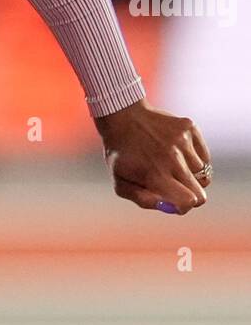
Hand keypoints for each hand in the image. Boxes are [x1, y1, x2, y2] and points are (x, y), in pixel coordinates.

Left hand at [95, 99, 210, 213]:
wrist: (122, 117)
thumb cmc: (121, 155)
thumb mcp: (121, 182)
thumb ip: (143, 200)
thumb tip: (170, 207)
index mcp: (155, 174)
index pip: (188, 201)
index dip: (184, 207)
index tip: (177, 205)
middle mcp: (172, 158)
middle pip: (200, 191)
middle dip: (191, 195)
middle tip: (177, 188)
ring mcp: (183, 141)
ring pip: (202, 173)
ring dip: (191, 175)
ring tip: (171, 165)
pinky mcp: (189, 128)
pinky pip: (204, 155)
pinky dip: (195, 159)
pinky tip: (177, 152)